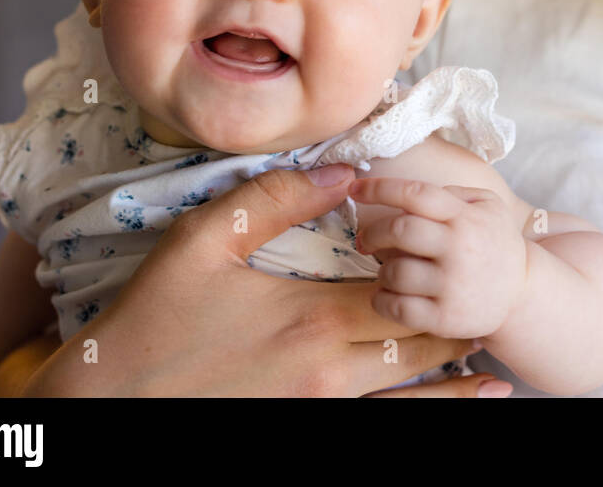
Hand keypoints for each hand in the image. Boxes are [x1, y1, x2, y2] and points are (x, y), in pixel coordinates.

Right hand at [18, 164, 508, 396]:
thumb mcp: (206, 240)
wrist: (108, 404)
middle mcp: (331, 374)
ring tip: (494, 375)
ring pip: (412, 400)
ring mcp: (322, 413)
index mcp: (313, 320)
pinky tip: (453, 412)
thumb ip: (281, 198)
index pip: (405, 295)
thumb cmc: (154, 319)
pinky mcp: (308, 434)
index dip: (436, 276)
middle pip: (420, 350)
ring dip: (454, 384)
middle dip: (455, 326)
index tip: (458, 257)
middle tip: (487, 306)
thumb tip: (346, 168)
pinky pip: (383, 429)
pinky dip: (421, 417)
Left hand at [350, 177, 529, 339]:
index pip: (416, 194)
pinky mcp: (444, 319)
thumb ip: (452, 192)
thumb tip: (406, 193)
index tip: (354, 188)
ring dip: (381, 270)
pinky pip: (396, 308)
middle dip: (373, 233)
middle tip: (365, 240)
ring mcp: (452, 286)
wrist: (521, 294)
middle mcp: (459, 249)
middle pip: (399, 230)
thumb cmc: (494, 243)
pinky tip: (388, 295)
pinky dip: (382, 300)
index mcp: (466, 217)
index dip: (379, 188)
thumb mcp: (487, 205)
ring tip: (390, 271)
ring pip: (394, 272)